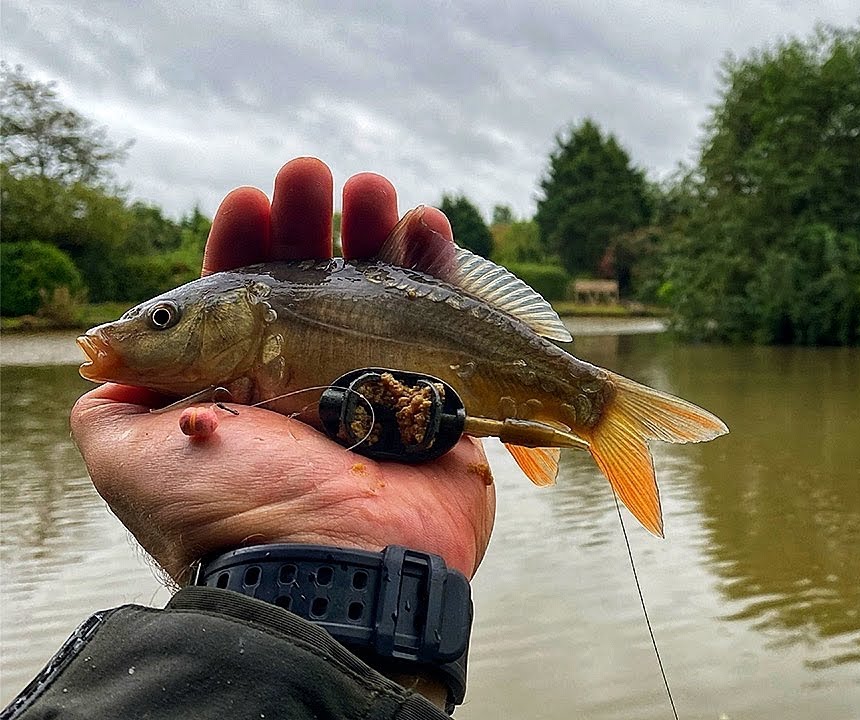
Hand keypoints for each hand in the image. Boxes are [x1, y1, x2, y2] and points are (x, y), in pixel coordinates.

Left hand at [71, 158, 496, 583]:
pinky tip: (427, 223)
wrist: (334, 564)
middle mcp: (308, 377)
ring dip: (375, 227)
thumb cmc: (234, 506)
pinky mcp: (442, 392)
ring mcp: (377, 381)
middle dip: (309, 219)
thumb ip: (113, 404)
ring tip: (373, 189)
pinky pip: (449, 318)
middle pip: (313, 277)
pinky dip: (441, 265)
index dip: (245, 243)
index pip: (242, 294)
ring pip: (380, 285)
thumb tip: (103, 360)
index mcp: (243, 381)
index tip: (247, 202)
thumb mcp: (130, 455)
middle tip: (309, 175)